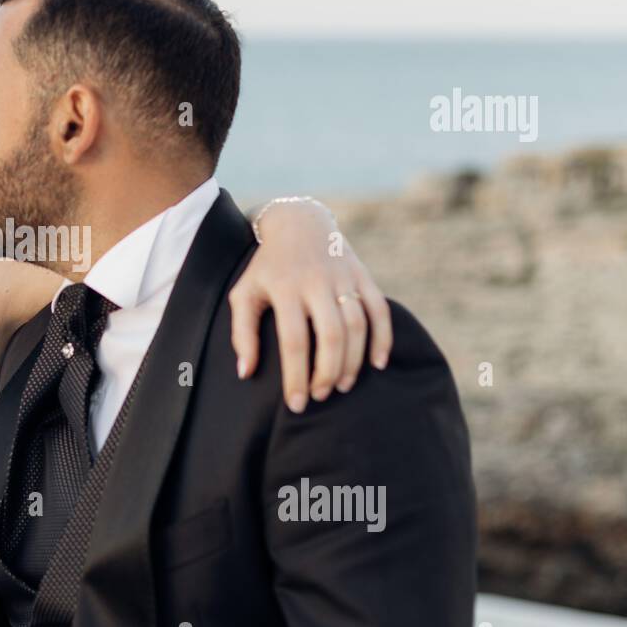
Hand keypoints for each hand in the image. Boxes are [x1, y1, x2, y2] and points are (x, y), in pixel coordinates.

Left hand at [227, 199, 391, 412]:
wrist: (299, 223)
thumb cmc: (266, 268)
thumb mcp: (244, 293)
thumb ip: (242, 333)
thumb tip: (246, 372)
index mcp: (285, 288)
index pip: (293, 341)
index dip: (296, 376)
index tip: (297, 404)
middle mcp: (317, 282)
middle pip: (330, 335)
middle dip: (327, 372)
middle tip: (320, 396)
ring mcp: (343, 277)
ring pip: (357, 325)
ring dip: (353, 361)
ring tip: (341, 386)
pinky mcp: (363, 275)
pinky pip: (380, 310)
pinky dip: (383, 338)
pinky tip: (378, 364)